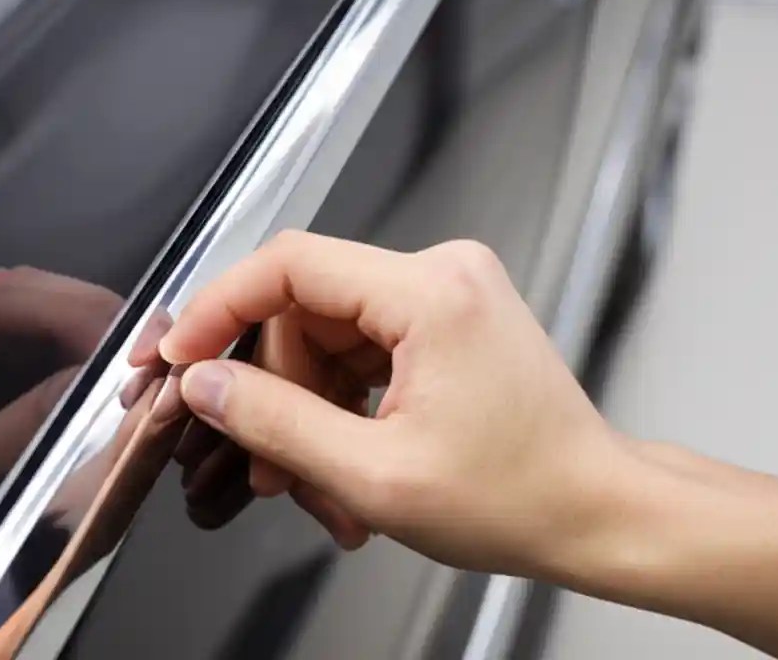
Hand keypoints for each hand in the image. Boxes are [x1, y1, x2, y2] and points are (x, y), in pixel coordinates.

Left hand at [0, 268, 120, 657]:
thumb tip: (82, 390)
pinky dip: (75, 375)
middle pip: (9, 311)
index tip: (125, 345)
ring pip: (26, 337)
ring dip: (86, 342)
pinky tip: (110, 391)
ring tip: (141, 368)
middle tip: (149, 350)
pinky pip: (29, 374)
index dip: (59, 315)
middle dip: (82, 318)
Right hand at [159, 231, 777, 657]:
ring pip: (322, 335)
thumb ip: (274, 421)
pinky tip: (337, 459)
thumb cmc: (520, 496)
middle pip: (301, 309)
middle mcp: (439, 275)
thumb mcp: (374, 473)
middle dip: (269, 387)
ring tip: (307, 481)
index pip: (288, 264)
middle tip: (256, 455)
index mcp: (430, 293)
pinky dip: (335, 405)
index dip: (218, 308)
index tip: (180, 355)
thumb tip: (205, 383)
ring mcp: (443, 296)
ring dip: (301, 407)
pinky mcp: (441, 322)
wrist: (597, 512)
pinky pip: (354, 350)